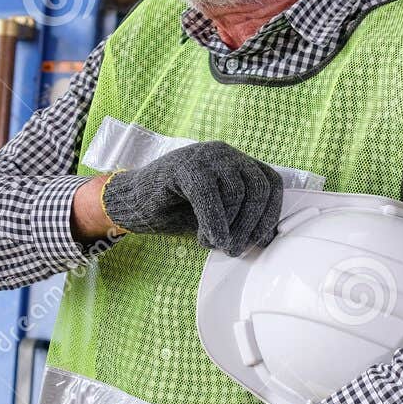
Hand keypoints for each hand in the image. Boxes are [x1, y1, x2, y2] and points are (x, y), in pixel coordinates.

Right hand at [101, 140, 282, 255]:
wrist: (132, 204)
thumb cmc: (175, 211)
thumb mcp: (217, 216)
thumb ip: (240, 220)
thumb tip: (268, 238)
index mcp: (236, 162)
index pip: (270, 183)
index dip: (270, 214)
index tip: (258, 241)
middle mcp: (224, 153)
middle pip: (258, 187)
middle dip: (250, 225)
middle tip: (234, 250)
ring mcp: (204, 156)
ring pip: (236, 192)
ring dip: (228, 227)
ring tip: (210, 243)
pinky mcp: (184, 165)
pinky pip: (209, 194)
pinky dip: (213, 222)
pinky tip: (207, 239)